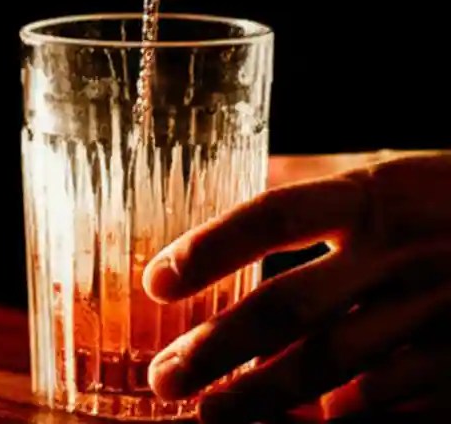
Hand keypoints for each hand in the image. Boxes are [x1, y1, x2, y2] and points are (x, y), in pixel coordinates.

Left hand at [141, 151, 450, 421]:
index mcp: (374, 196)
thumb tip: (226, 179)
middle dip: (216, 350)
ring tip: (207, 415)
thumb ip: (312, 186)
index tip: (154, 280)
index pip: (274, 215)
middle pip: (288, 309)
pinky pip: (388, 409)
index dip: (209, 249)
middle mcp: (400, 257)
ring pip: (331, 372)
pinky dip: (336, 422)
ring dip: (261, 399)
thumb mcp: (391, 176)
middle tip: (165, 378)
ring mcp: (436, 319)